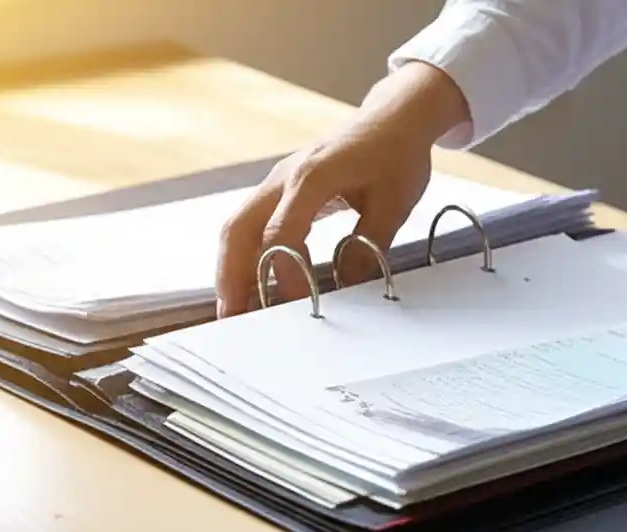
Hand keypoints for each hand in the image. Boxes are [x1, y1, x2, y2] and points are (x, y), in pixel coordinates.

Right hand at [215, 62, 468, 316]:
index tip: (302, 303)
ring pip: (239, 228)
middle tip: (230, 318)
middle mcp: (284, 179)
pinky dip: (249, 257)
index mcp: (313, 177)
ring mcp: (278, 183)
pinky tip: (260, 286)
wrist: (394, 118)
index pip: (280, 232)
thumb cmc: (396, 154)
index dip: (284, 272)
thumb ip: (369, 246)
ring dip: (232, 269)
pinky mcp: (282, 191)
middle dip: (230, 276)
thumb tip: (347, 288)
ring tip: (235, 311)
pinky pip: (253, 225)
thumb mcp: (394, 204)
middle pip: (239, 229)